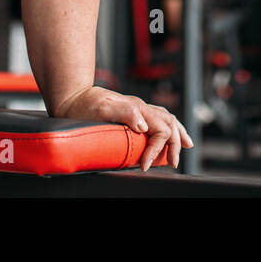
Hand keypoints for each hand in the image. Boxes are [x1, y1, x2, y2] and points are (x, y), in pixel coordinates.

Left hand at [55, 86, 192, 170]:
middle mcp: (141, 107)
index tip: (145, 166)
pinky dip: (170, 127)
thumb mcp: (101, 107)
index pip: (160, 130)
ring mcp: (138, 109)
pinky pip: (160, 118)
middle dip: (174, 145)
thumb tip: (143, 125)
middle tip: (173, 163)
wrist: (73, 95)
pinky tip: (171, 133)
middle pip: (169, 125)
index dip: (156, 150)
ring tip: (187, 146)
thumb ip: (124, 113)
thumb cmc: (83, 103)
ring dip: (178, 134)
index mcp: (137, 108)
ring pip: (168, 119)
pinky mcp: (134, 112)